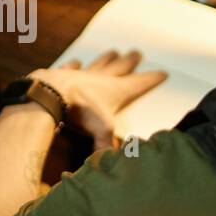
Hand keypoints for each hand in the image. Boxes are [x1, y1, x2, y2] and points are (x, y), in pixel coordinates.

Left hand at [31, 51, 166, 149]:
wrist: (52, 93)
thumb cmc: (80, 110)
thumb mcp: (101, 130)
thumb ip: (108, 146)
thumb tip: (111, 163)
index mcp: (116, 90)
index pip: (139, 83)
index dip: (151, 79)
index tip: (163, 72)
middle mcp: (101, 79)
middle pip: (120, 67)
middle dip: (130, 61)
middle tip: (137, 52)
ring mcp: (82, 75)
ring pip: (99, 64)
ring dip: (107, 59)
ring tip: (113, 52)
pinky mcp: (64, 74)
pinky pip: (72, 67)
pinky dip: (75, 65)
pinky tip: (77, 62)